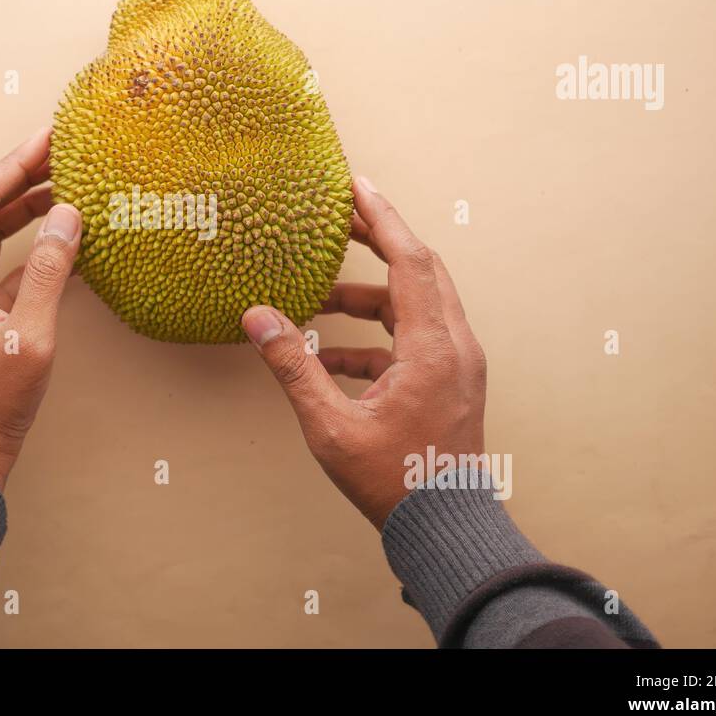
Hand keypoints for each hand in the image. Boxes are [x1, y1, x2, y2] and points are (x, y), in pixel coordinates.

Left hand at [0, 127, 81, 489]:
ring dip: (24, 208)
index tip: (49, 136)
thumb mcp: (31, 335)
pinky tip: (60, 236)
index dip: (15, 163)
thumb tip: (67, 215)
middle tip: (63, 149)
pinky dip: (26, 246)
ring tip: (66, 183)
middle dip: (21, 176)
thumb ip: (49, 271)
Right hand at [241, 176, 486, 528]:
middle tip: (340, 218)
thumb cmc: (395, 483)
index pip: (409, 261)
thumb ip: (295, 366)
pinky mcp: (450, 383)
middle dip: (379, 241)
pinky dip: (376, 337)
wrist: (445, 530)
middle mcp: (455, 346)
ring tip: (322, 296)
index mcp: (433, 348)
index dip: (380, 218)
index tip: (355, 185)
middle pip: (420, 271)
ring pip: (417, 305)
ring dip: (371, 295)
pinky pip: (414, 340)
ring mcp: (457, 365)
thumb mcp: (331, 425)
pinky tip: (333, 357)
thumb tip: (258, 318)